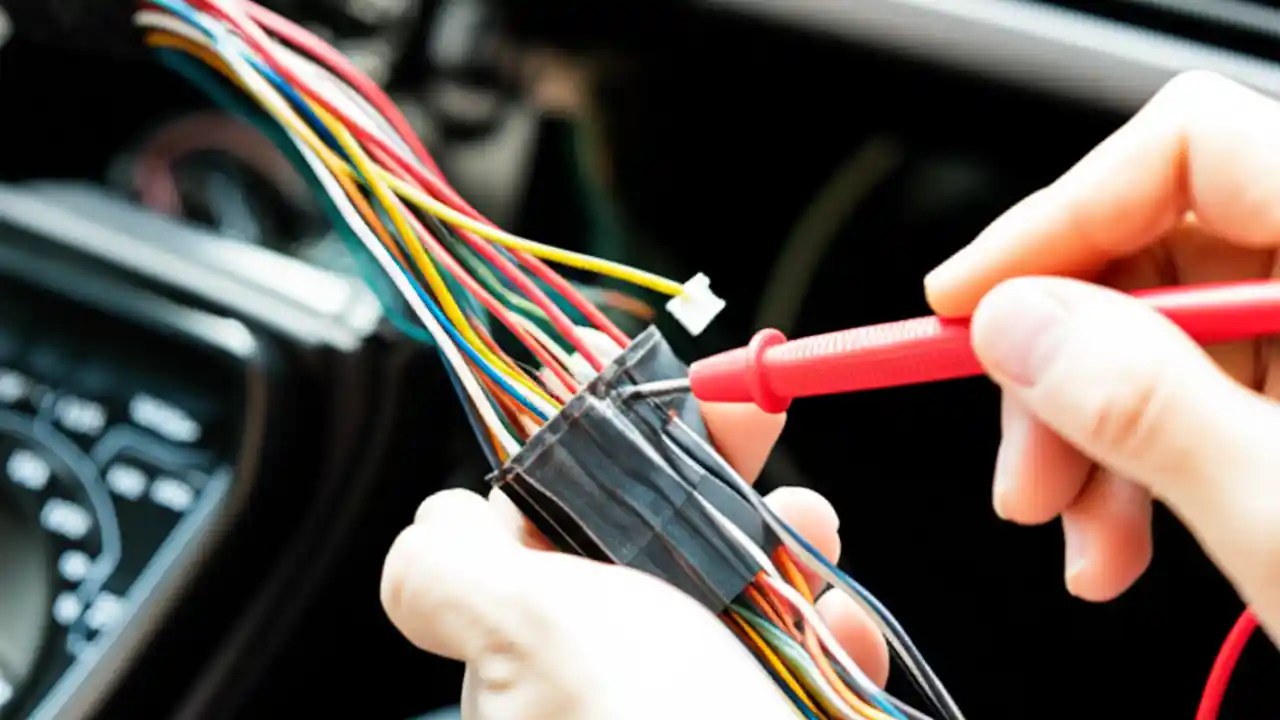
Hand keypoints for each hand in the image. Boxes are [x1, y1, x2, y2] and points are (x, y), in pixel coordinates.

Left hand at [380, 403, 887, 718]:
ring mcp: (685, 705)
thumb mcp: (533, 636)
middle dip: (694, 477)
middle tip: (740, 419)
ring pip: (726, 587)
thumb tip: (430, 524)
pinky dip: (825, 628)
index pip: (532, 532)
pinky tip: (840, 628)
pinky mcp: (764, 715)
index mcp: (528, 660)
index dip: (576, 454)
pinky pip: (793, 653)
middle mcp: (600, 687)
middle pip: (637, 545)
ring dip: (774, 541)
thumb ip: (452, 573)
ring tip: (806, 528)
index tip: (621, 387)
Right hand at [924, 70, 1279, 637]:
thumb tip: (1018, 324)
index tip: (971, 301)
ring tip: (1078, 537)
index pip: (1193, 149)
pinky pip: (1203, 393)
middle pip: (1161, 254)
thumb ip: (1144, 403)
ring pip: (1165, 334)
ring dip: (1091, 436)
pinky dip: (1141, 464)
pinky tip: (1122, 538)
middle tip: (1022, 465)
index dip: (1059, 216)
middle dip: (1063, 367)